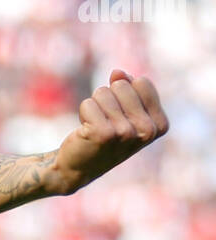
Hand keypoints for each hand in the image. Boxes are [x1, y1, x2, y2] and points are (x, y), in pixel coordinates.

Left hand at [50, 70, 168, 194]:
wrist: (79, 167)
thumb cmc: (105, 135)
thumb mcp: (125, 112)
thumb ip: (127, 87)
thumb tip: (117, 72)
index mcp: (160, 125)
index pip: (142, 82)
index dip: (125, 93)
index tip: (121, 115)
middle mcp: (147, 131)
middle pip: (121, 85)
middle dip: (108, 98)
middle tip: (106, 122)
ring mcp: (126, 133)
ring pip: (103, 92)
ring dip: (95, 106)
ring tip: (96, 126)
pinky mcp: (103, 134)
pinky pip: (88, 103)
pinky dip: (84, 112)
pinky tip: (86, 131)